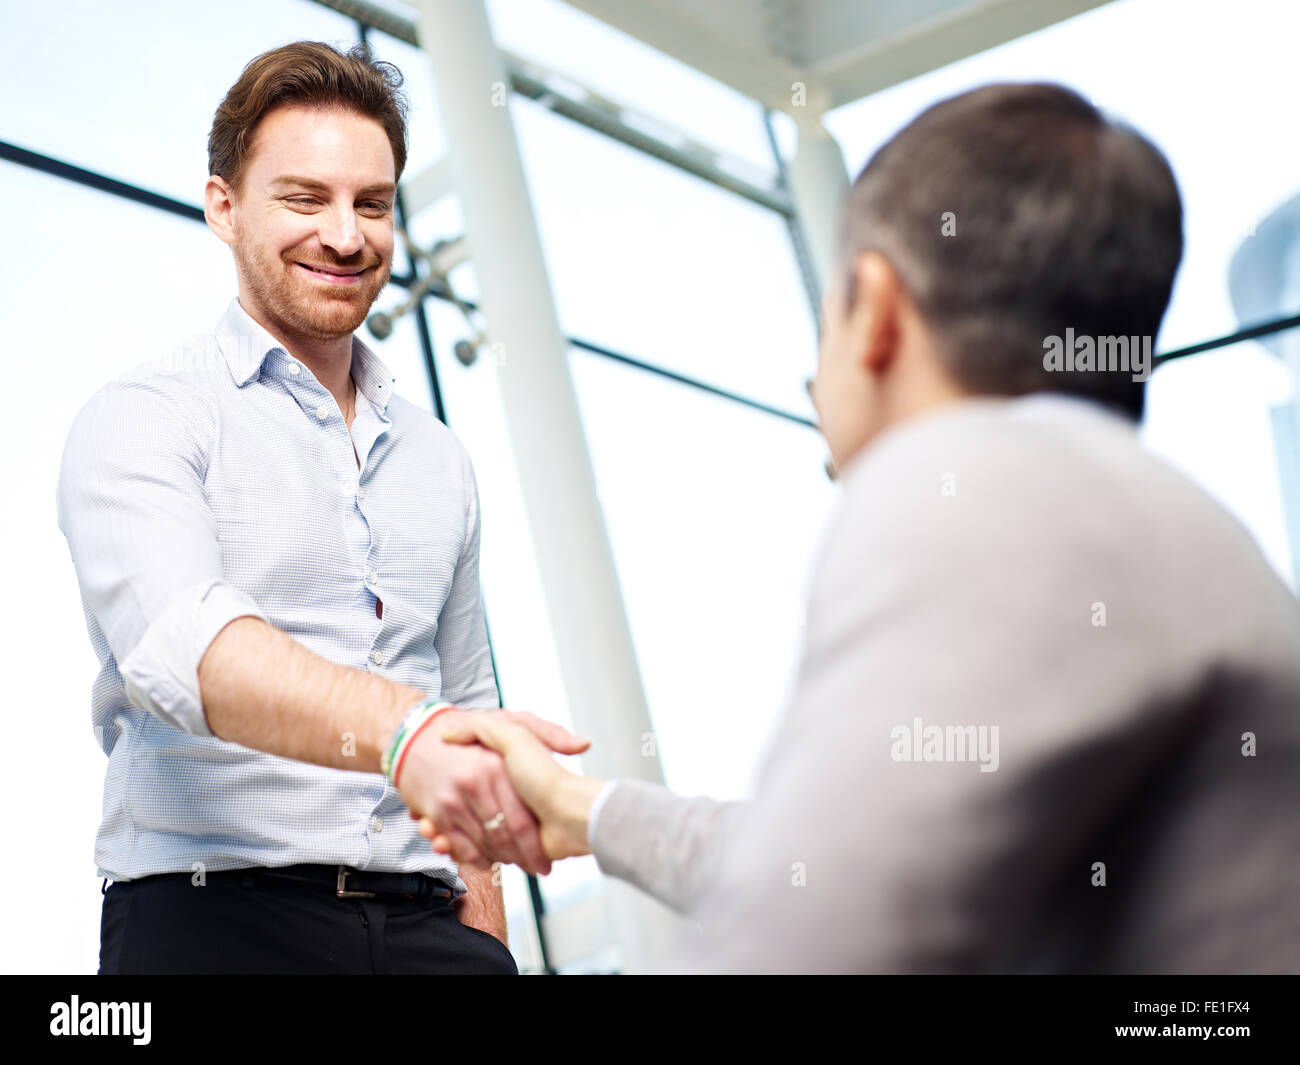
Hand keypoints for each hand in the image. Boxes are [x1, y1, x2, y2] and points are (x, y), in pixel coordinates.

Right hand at [396, 708, 588, 875]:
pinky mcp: (436, 812)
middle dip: (521, 858)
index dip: (535, 844)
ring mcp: (453, 799)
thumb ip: (549, 733)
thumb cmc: (469, 731)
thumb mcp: (510, 721)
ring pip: (482, 844)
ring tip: (515, 865)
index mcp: (497, 764)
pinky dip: (472, 857)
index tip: (545, 858)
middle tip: (535, 867)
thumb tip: (584, 744)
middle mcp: (475, 783)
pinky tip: (484, 860)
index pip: (521, 817)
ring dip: (500, 860)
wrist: (414, 734)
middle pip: (503, 836)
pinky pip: (458, 844)